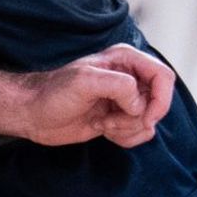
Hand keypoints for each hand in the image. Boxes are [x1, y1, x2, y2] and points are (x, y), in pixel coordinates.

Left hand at [3, 45, 175, 145]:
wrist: (33, 114)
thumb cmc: (53, 93)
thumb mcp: (86, 81)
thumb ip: (119, 85)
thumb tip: (139, 104)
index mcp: (126, 59)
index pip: (163, 77)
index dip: (160, 101)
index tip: (144, 117)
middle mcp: (129, 77)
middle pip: (159, 102)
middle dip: (139, 118)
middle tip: (112, 120)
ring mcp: (124, 99)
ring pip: (149, 120)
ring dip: (129, 129)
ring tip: (103, 123)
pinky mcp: (118, 118)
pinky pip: (139, 133)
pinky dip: (125, 137)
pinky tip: (102, 129)